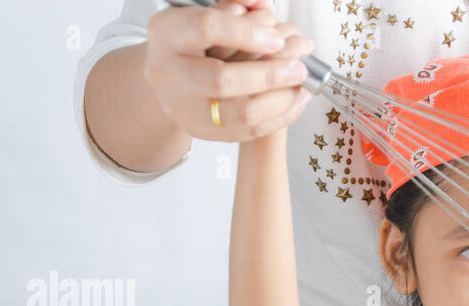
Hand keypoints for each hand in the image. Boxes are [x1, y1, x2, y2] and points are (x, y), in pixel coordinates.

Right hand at [144, 0, 314, 142]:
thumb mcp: (208, 12)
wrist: (173, 74)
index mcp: (167, 32)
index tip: (275, 37)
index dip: (246, 32)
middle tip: (298, 66)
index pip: (207, 29)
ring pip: (240, 112)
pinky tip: (296, 98)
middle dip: (268, 74)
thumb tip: (263, 6)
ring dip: (280, 98)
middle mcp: (168, 73)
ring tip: (301, 82)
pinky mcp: (204, 130)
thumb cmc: (195, 38)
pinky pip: (249, 131)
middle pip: (221, 80)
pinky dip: (281, 115)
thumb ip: (237, 6)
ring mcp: (183, 107)